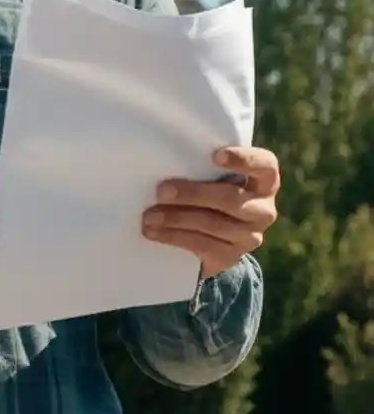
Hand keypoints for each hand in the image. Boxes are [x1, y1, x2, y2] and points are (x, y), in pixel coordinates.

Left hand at [142, 146, 280, 277]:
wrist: (210, 236)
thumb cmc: (206, 190)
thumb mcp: (210, 175)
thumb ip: (200, 165)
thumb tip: (160, 157)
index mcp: (264, 180)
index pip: (264, 165)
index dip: (243, 160)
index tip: (215, 156)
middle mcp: (263, 209)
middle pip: (231, 199)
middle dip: (193, 194)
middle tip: (161, 191)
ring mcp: (251, 236)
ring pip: (213, 225)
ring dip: (176, 219)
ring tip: (149, 216)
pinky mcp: (231, 256)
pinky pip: (202, 246)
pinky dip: (173, 237)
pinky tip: (153, 232)